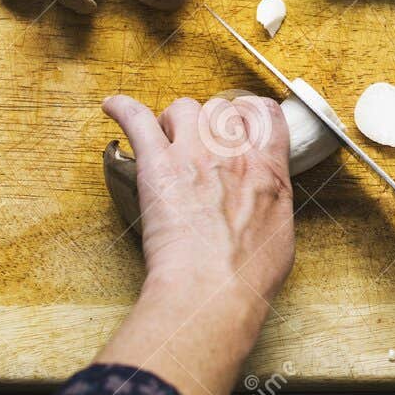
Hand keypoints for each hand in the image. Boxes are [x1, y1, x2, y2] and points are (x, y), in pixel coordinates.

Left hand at [96, 94, 293, 394]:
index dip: (249, 113)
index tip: (240, 122)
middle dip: (210, 121)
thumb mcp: (281, 233)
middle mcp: (231, 152)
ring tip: (166, 139)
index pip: (263, 113)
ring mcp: (192, 154)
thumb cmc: (247, 274)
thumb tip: (265, 202)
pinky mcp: (156, 165)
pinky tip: (113, 106)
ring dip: (175, 120)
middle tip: (199, 144)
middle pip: (220, 108)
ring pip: (184, 108)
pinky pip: (137, 119)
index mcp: (267, 168)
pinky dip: (123, 109)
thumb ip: (272, 203)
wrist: (214, 287)